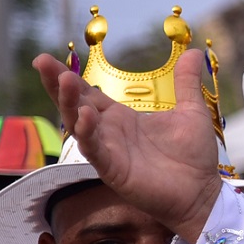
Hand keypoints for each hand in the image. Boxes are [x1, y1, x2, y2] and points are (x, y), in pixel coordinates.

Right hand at [34, 50, 222, 242]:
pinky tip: (86, 116)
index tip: (47, 59)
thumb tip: (193, 50)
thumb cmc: (193, 157)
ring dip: (70, 103)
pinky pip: (94, 150)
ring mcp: (108, 151)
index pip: (88, 93)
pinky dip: (87, 133)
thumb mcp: (191, 112)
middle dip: (57, 84)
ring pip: (79, 125)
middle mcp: (109, 132)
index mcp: (122, 118)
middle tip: (41, 61)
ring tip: (64, 80)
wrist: (202, 193)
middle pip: (75, 105)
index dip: (68, 77)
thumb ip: (186, 83)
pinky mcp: (113, 170)